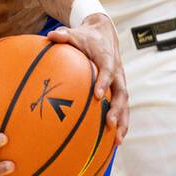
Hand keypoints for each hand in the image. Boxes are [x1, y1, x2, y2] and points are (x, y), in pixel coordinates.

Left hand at [46, 14, 127, 142]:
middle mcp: (118, 73)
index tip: (98, 96)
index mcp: (107, 59)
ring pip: (125, 104)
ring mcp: (120, 82)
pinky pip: (121, 108)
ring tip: (117, 141)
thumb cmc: (86, 37)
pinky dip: (121, 123)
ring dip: (123, 122)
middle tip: (110, 124)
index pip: (108, 71)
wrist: (104, 33)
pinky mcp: (119, 89)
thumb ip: (64, 35)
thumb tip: (50, 35)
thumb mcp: (75, 33)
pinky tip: (114, 142)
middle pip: (122, 93)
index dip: (104, 83)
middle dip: (117, 109)